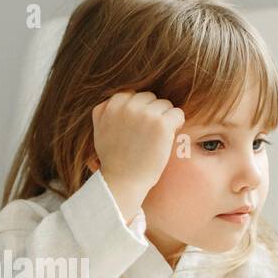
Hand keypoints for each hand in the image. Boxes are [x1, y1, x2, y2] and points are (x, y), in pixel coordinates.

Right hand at [89, 91, 184, 219]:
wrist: (123, 182)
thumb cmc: (114, 160)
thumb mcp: (99, 130)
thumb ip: (104, 111)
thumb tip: (113, 98)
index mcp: (110, 105)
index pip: (132, 94)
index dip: (138, 110)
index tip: (137, 128)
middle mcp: (126, 106)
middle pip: (149, 97)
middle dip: (152, 113)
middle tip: (148, 135)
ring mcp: (144, 113)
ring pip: (165, 104)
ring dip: (165, 119)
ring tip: (156, 139)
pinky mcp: (161, 124)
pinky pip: (177, 114)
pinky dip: (177, 125)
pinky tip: (167, 138)